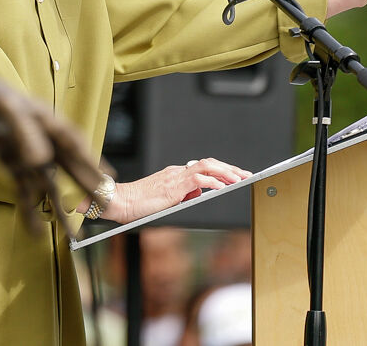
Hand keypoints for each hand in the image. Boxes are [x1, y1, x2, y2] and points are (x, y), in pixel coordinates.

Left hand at [0, 69, 107, 232]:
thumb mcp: (3, 105)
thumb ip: (25, 130)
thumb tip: (42, 161)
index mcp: (43, 118)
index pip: (73, 143)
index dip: (92, 161)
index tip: (110, 179)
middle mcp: (38, 135)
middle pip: (66, 165)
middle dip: (83, 187)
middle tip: (102, 208)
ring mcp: (22, 149)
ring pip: (45, 181)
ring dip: (56, 206)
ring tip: (69, 233)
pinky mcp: (6, 158)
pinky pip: (21, 187)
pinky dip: (28, 208)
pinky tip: (34, 230)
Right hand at [103, 157, 251, 223]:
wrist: (120, 202)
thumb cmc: (137, 204)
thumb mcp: (165, 200)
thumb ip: (182, 194)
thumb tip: (199, 193)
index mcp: (175, 175)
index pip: (204, 167)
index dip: (222, 170)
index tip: (236, 175)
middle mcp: (177, 172)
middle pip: (209, 163)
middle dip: (230, 168)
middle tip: (245, 175)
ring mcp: (175, 177)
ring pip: (206, 166)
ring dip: (225, 172)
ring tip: (239, 179)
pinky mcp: (173, 185)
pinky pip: (198, 179)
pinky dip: (213, 182)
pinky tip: (222, 187)